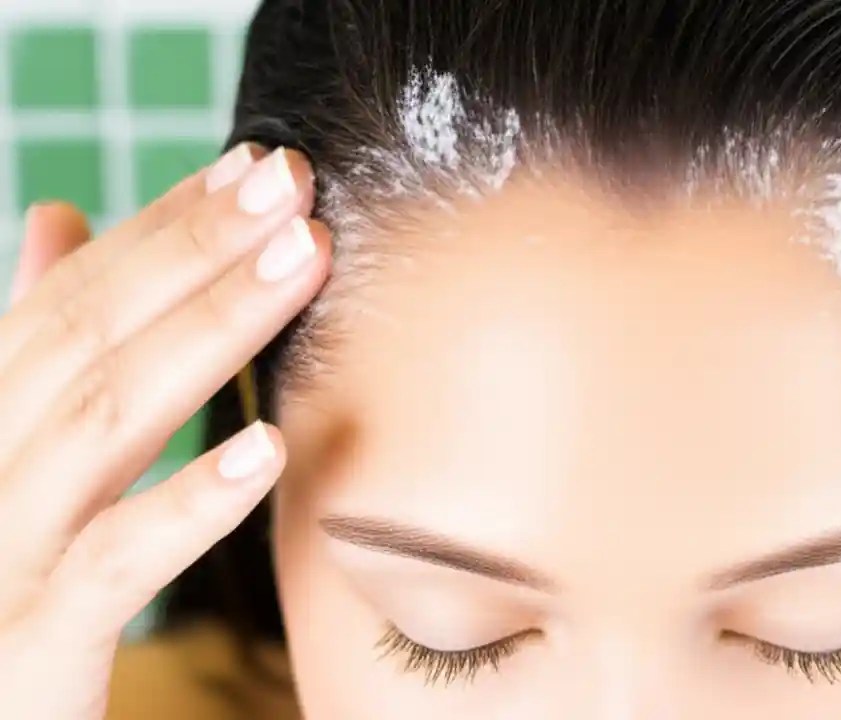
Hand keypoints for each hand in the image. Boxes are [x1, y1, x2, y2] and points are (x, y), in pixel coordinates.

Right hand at [0, 145, 330, 718]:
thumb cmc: (16, 587)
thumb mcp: (29, 456)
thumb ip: (48, 351)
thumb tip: (61, 219)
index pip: (74, 301)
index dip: (164, 225)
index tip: (256, 169)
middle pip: (87, 338)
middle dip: (193, 250)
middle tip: (290, 181)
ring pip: (104, 423)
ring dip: (209, 332)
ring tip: (301, 262)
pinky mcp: (27, 648)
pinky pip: (110, 567)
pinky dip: (187, 503)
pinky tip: (268, 450)